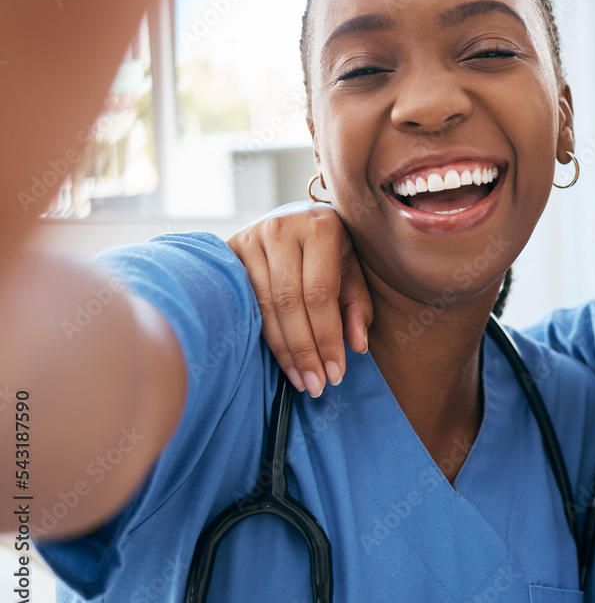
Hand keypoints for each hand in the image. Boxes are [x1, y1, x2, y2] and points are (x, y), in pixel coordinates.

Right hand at [228, 202, 372, 396]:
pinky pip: (243, 301)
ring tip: (300, 380)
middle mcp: (281, 228)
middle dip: (304, 351)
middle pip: (288, 303)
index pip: (320, 293)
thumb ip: (358, 305)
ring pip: (263, 305)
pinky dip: (259, 334)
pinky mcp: (228, 249)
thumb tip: (357, 346)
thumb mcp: (353, 269)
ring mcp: (250, 237)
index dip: (327, 337)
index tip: (336, 373)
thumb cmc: (332, 248)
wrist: (295, 216)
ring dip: (282, 350)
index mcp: (320, 227)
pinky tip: (273, 359)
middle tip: (316, 385)